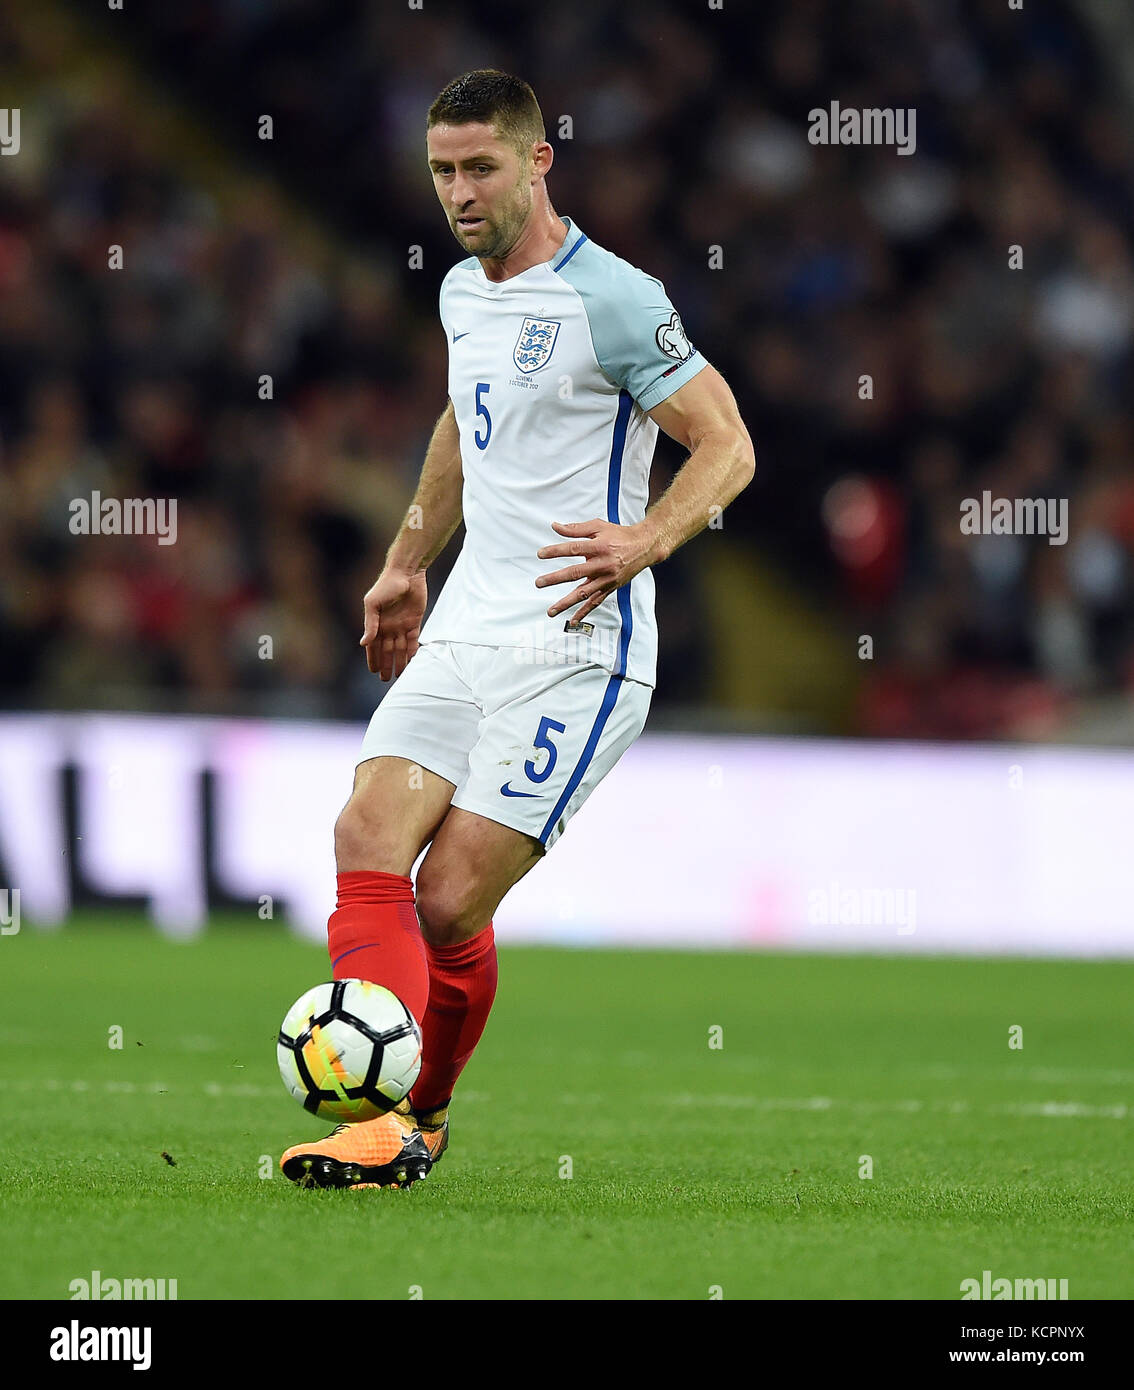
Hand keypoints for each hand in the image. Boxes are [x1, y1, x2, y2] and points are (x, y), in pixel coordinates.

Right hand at [360, 569, 426, 679]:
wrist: (407, 572)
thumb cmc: (386, 585)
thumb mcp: (373, 604)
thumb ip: (370, 624)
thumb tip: (363, 643)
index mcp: (376, 623)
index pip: (373, 646)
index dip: (372, 658)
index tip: (372, 671)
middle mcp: (388, 626)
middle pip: (387, 650)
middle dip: (386, 664)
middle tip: (385, 679)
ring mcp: (402, 624)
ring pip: (401, 648)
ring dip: (400, 661)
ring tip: (400, 676)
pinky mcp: (415, 621)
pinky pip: (414, 640)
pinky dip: (413, 651)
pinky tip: (413, 662)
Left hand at [535, 519, 658, 625]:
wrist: (644, 547)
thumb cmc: (619, 535)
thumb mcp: (598, 526)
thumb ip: (576, 529)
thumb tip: (555, 527)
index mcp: (599, 547)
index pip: (573, 549)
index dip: (555, 551)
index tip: (540, 554)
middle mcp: (603, 564)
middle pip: (575, 573)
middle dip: (555, 578)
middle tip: (539, 583)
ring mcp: (607, 579)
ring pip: (584, 593)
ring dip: (566, 603)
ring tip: (551, 611)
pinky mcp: (610, 588)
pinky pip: (596, 602)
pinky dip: (584, 612)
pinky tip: (573, 620)